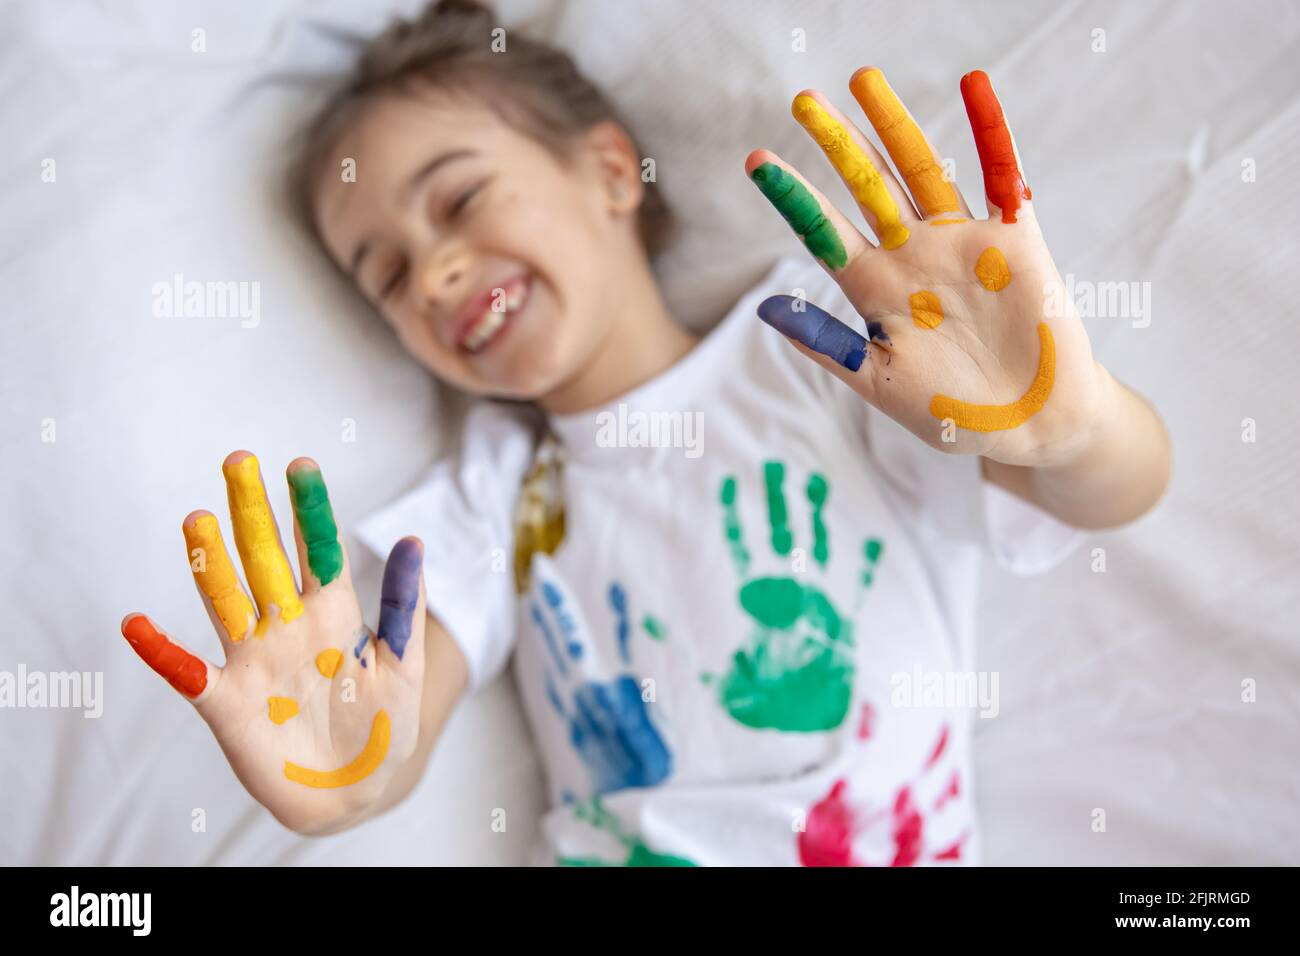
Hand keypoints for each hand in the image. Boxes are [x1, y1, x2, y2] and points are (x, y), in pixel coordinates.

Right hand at [120, 451, 426, 834]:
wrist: (355, 793)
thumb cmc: (385, 725)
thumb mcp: (404, 665)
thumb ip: (403, 607)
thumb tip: (414, 540)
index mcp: (334, 615)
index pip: (318, 551)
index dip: (310, 510)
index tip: (300, 464)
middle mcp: (288, 627)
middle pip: (265, 560)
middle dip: (253, 513)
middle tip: (238, 460)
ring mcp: (254, 662)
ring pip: (226, 601)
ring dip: (210, 564)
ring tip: (196, 520)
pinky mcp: (226, 704)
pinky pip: (187, 674)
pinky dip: (162, 653)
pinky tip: (136, 625)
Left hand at [748, 68, 1107, 468]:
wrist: (1033, 429)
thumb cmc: (953, 414)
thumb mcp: (880, 382)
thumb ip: (828, 344)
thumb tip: (764, 309)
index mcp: (875, 290)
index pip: (824, 232)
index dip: (793, 197)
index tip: (755, 161)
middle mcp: (912, 256)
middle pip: (866, 187)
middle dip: (836, 144)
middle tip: (802, 99)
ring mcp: (962, 243)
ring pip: (922, 170)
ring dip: (894, 125)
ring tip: (864, 79)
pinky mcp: (1016, 241)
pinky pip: (1003, 177)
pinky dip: (991, 133)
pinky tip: (975, 86)